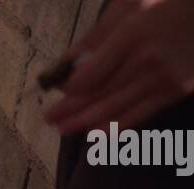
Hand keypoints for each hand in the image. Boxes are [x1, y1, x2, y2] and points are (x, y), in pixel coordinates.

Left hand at [45, 0, 193, 131]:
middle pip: (98, 95)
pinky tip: (97, 134)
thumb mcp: (131, 3)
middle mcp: (147, 61)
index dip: (69, 89)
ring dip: (86, 122)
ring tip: (64, 129)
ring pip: (116, 108)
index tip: (56, 91)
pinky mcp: (179, 89)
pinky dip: (116, 126)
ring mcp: (166, 78)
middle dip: (70, 110)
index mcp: (132, 36)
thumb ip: (97, 34)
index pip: (88, 77)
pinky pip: (141, 114)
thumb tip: (66, 60)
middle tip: (49, 118)